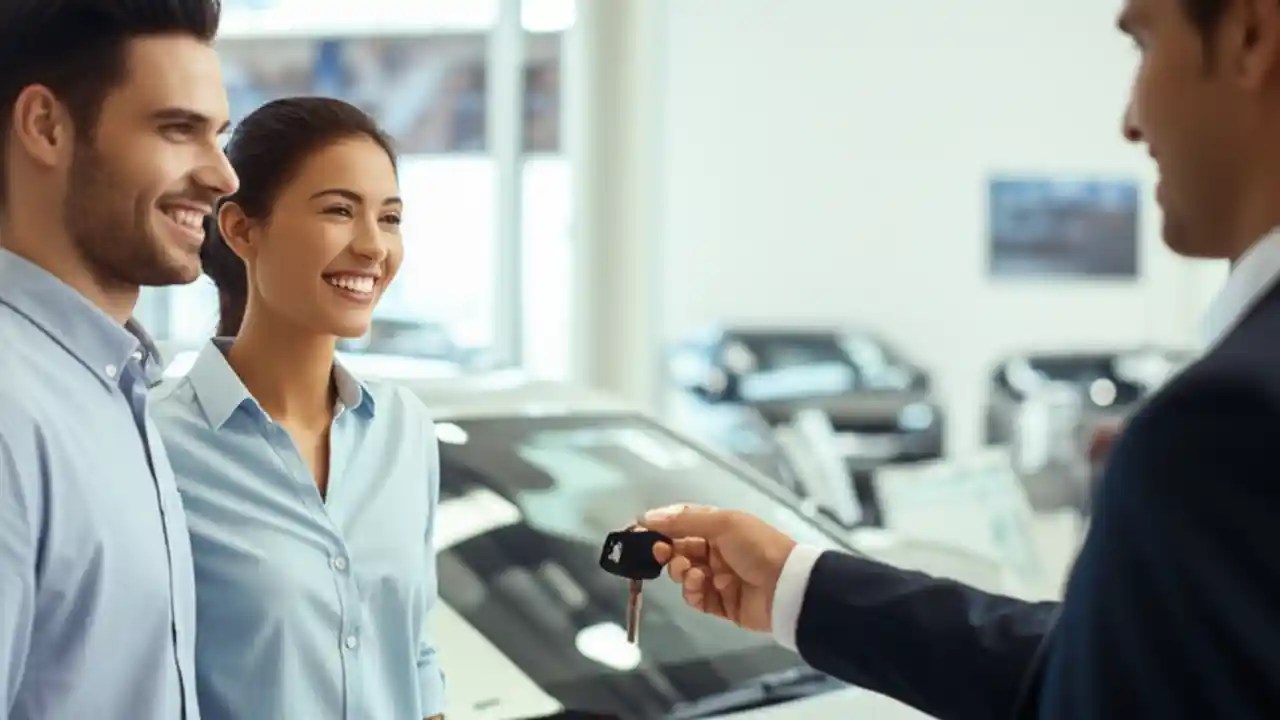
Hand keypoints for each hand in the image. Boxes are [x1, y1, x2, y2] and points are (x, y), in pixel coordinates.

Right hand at [640, 504, 797, 632]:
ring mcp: (719, 578)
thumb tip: (648, 516)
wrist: (787, 586)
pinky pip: (696, 598)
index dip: (663, 525)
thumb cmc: (757, 547)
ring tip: (690, 572)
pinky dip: (693, 592)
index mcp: (721, 528)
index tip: (642, 528)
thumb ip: (684, 521)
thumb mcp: (723, 524)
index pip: (684, 523)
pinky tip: (700, 585)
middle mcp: (718, 552)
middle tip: (661, 552)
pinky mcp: (721, 604)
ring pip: (684, 575)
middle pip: (680, 550)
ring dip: (680, 572)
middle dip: (668, 551)